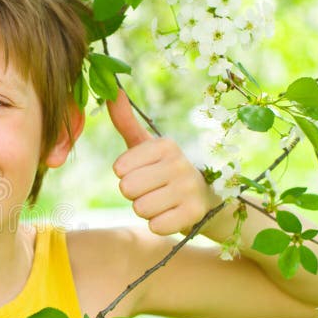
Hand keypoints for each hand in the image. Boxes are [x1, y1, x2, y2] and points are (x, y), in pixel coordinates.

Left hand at [107, 89, 221, 235]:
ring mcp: (189, 189)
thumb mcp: (146, 145)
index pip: (119, 169)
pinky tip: (172, 214)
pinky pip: (155, 225)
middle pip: (127, 189)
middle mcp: (179, 163)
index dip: (126, 175)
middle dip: (134, 194)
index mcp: (165, 145)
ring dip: (146, 210)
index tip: (144, 172)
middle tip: (153, 189)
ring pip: (140, 208)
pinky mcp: (194, 214)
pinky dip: (159, 224)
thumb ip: (125, 121)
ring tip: (163, 201)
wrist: (206, 198)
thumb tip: (112, 91)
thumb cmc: (165, 169)